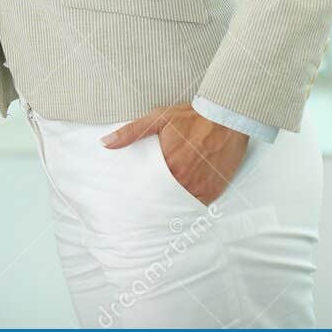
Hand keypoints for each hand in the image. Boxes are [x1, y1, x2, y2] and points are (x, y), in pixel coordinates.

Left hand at [100, 103, 248, 204]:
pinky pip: (199, 205)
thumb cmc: (191, 117)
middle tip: (142, 213)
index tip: (131, 202)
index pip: (148, 187)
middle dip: (154, 204)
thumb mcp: (157, 119)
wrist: (226, 117)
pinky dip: (190, 206)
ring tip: (159, 215)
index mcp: (167, 164)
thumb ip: (130, 133)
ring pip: (181, 204)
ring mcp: (201, 186)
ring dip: (171, 206)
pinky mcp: (215, 188)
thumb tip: (105, 143)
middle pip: (163, 199)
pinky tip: (181, 208)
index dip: (139, 195)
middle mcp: (184, 178)